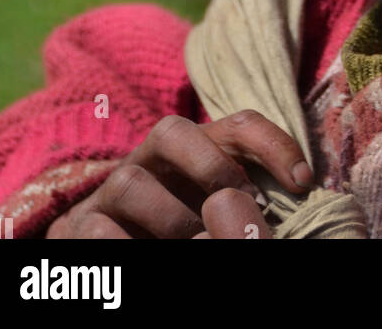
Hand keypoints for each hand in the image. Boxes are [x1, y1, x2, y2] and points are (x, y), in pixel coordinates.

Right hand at [45, 109, 313, 238]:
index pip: (235, 125)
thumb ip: (246, 206)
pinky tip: (146, 256)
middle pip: (171, 130)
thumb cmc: (177, 234)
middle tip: (237, 207)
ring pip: (128, 181)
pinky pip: (95, 230)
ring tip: (196, 246)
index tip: (303, 181)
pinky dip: (124, 246)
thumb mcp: (214, 213)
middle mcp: (148, 161)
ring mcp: (109, 193)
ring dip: (170, 220)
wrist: (104, 253)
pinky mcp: (78, 228)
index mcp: (192, 154)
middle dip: (210, 166)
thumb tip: (294, 203)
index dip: (271, 142)